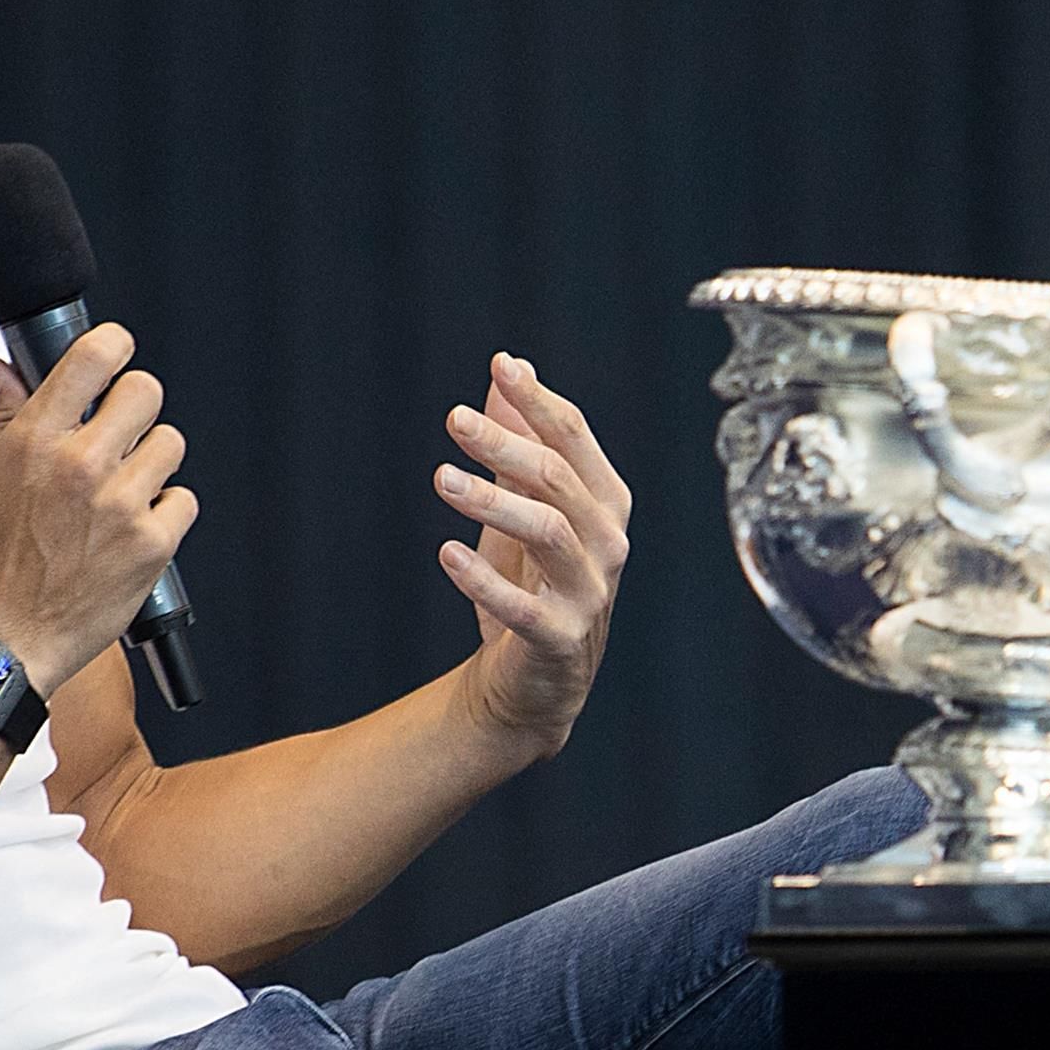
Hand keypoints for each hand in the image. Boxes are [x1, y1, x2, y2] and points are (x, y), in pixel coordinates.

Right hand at [0, 323, 196, 693]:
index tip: (115, 355)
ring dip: (152, 461)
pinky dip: (165, 512)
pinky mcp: (152, 543)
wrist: (5, 639)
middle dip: (134, 407)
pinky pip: (183, 500)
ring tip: (123, 488)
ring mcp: (121, 504)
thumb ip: (4, 418)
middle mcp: (82, 465)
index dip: (113, 346)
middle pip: (146, 391)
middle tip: (118, 433)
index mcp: (37, 440)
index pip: (94, 357)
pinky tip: (134, 526)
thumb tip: (5, 370)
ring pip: (171, 443)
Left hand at [432, 353, 632, 758]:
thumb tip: (512, 366)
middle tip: (455, 419)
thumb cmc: (529, 582)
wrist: (531, 683)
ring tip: (442, 479)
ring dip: (493, 502)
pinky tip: (447, 553)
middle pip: (559, 478)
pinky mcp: (561, 640)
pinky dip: (485, 580)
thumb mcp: (521, 505)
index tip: (500, 366)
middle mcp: (607, 542)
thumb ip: (519, 441)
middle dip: (506, 444)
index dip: (538, 400)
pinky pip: (525, 608)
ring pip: (549, 532)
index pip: (575, 438)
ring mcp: (589, 593)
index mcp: (604, 503)